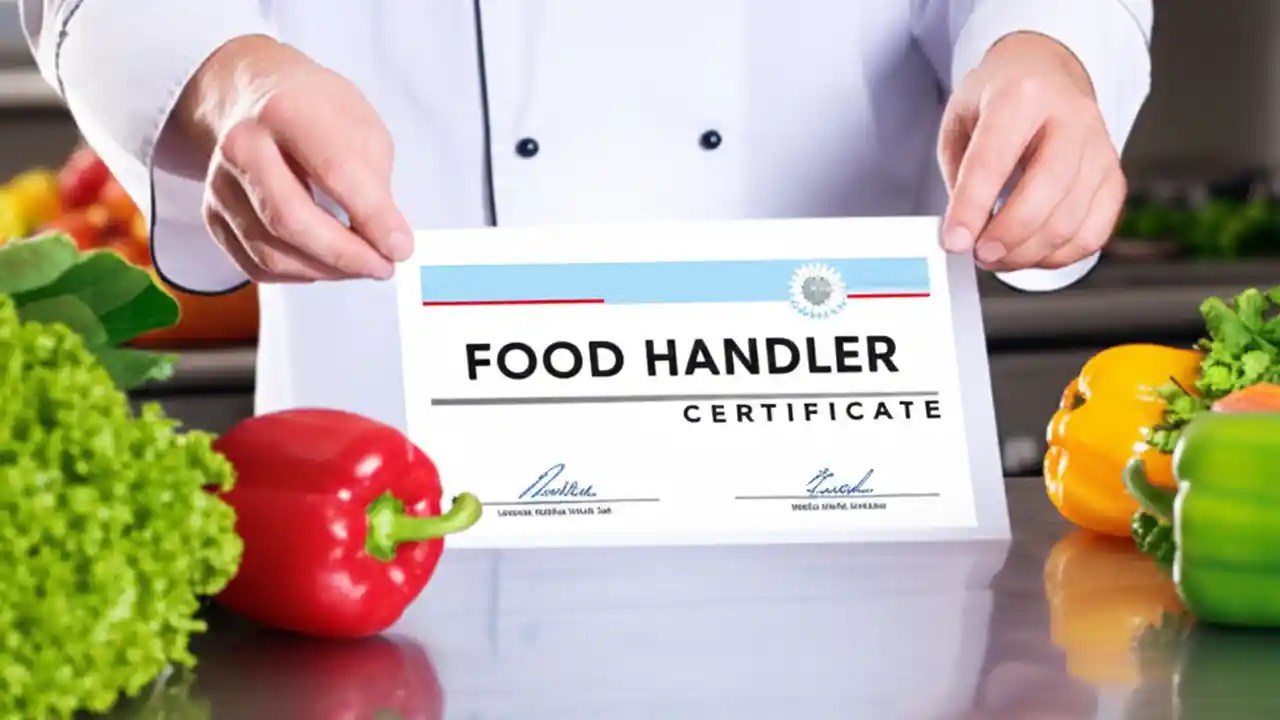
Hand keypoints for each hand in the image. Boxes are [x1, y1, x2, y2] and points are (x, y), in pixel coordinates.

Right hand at [175, 35, 411, 281]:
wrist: (253, 97)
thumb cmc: (315, 111)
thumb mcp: (361, 126)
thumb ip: (374, 183)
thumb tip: (388, 242)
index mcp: (287, 109)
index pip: (334, 172)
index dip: (372, 217)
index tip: (401, 247)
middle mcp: (242, 145)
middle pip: (291, 219)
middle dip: (347, 255)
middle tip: (384, 266)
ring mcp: (220, 183)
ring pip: (272, 252)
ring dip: (327, 270)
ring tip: (362, 264)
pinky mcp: (213, 215)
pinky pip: (257, 265)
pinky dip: (300, 274)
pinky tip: (326, 264)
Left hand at [938, 32, 1126, 271]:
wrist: (1045, 73)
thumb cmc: (995, 101)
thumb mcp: (960, 122)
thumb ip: (958, 175)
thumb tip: (963, 236)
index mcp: (1022, 94)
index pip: (995, 160)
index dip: (971, 207)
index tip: (954, 242)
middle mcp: (1071, 117)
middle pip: (1045, 192)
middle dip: (1006, 236)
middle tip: (977, 253)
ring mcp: (1099, 147)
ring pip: (1070, 220)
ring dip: (1027, 252)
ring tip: (996, 255)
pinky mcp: (1114, 176)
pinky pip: (1093, 233)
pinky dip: (1058, 256)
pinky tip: (1030, 253)